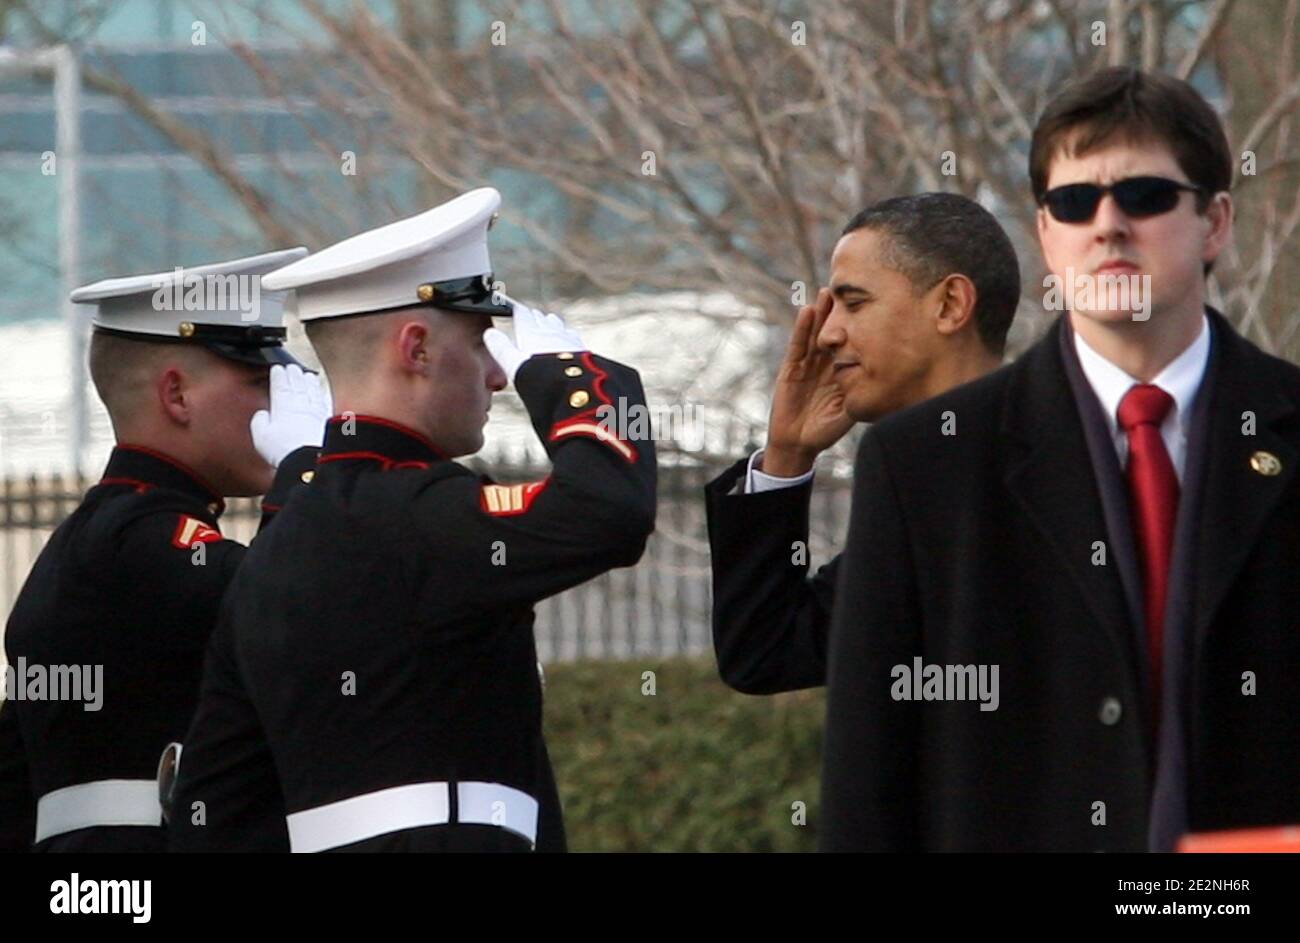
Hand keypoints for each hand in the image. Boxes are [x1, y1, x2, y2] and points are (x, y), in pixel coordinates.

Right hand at [250, 364, 331, 467]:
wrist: (310, 460)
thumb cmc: (284, 451)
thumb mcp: (261, 436)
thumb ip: (259, 421)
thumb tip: (262, 414)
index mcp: (282, 407)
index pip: (280, 386)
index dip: (278, 376)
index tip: (277, 368)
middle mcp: (300, 405)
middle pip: (296, 385)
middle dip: (293, 374)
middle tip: (291, 366)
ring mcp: (315, 411)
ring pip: (311, 391)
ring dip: (308, 381)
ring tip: (306, 374)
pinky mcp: (327, 420)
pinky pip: (323, 401)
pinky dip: (320, 393)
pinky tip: (320, 391)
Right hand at [483, 301, 585, 383]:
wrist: (573, 388)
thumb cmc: (541, 378)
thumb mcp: (513, 365)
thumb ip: (501, 348)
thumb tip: (490, 334)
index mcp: (531, 334)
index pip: (522, 316)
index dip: (518, 311)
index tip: (515, 308)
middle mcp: (550, 332)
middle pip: (540, 319)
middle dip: (534, 316)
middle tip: (530, 315)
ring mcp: (568, 339)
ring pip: (557, 324)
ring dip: (551, 322)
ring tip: (548, 322)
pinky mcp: (582, 349)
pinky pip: (571, 335)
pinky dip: (566, 334)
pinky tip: (569, 338)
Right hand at [763, 288, 853, 475]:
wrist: (798, 443)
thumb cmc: (825, 430)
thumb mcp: (848, 412)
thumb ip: (860, 397)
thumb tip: (884, 386)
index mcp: (841, 371)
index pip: (850, 344)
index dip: (858, 326)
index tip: (871, 306)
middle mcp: (825, 363)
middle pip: (832, 333)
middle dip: (838, 312)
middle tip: (847, 289)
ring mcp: (807, 364)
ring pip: (815, 334)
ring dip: (820, 313)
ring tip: (827, 292)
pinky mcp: (791, 368)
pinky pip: (798, 345)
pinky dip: (802, 328)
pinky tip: (808, 311)